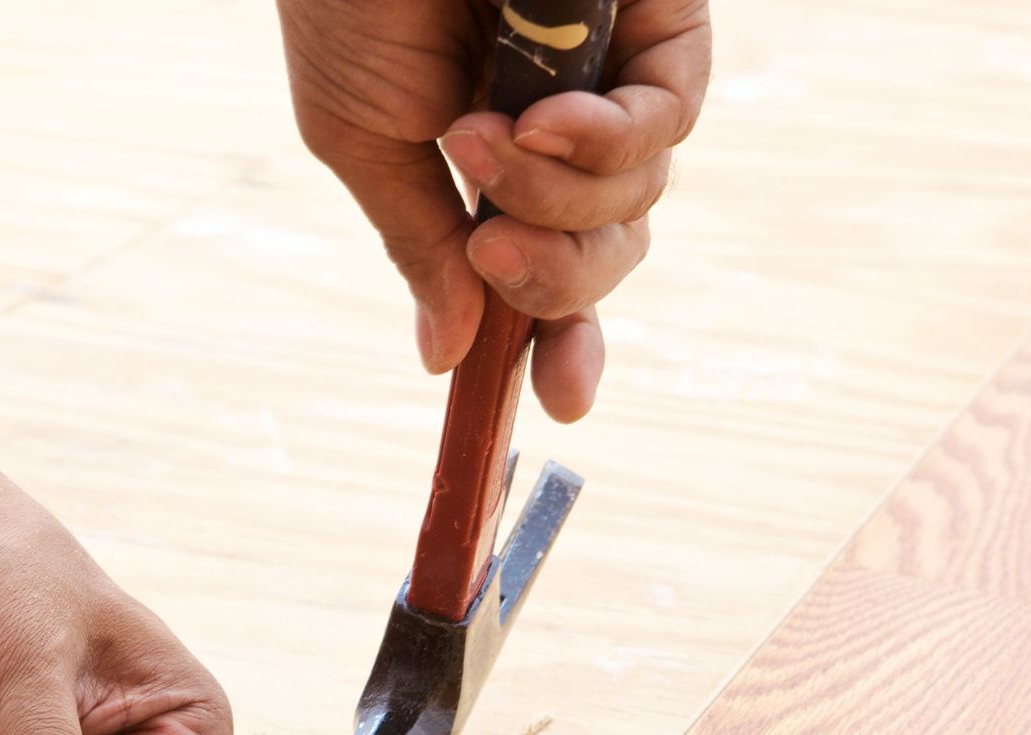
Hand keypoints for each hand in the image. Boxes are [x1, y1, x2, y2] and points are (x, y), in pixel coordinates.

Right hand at [277, 0, 710, 420]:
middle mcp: (565, 127)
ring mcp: (612, 74)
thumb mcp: (363, 142)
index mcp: (496, 162)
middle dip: (556, 279)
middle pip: (608, 253)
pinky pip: (667, 118)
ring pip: (638, 200)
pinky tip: (545, 122)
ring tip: (483, 138)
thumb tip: (445, 354)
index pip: (553, 266)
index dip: (563, 337)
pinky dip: (608, 141)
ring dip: (558, 199)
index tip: (563, 401)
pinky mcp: (655, 17)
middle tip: (491, 252)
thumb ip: (420, 247)